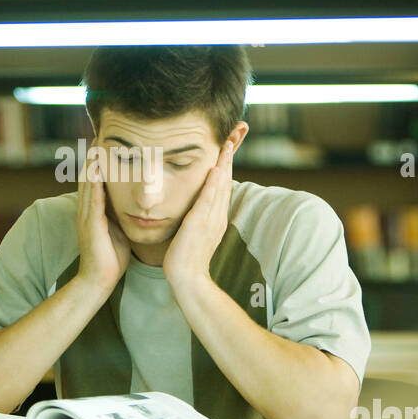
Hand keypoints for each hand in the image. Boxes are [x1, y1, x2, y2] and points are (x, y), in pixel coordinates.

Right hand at [75, 147, 130, 293]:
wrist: (99, 280)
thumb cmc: (111, 258)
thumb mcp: (118, 230)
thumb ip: (121, 215)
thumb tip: (133, 204)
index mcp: (94, 210)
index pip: (95, 180)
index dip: (99, 162)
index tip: (106, 143)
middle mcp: (87, 209)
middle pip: (88, 176)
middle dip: (92, 156)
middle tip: (98, 134)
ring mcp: (86, 216)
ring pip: (87, 184)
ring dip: (91, 164)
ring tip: (96, 144)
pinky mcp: (90, 224)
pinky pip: (92, 199)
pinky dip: (94, 182)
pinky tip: (98, 169)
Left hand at [163, 139, 234, 291]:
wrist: (187, 280)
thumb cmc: (186, 260)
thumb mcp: (195, 234)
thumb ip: (198, 220)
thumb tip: (195, 210)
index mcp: (216, 217)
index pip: (223, 187)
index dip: (225, 167)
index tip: (225, 149)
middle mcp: (217, 216)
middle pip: (226, 182)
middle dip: (228, 160)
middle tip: (231, 138)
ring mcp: (210, 220)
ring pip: (220, 187)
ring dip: (223, 165)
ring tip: (226, 145)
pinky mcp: (199, 224)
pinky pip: (207, 201)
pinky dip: (213, 184)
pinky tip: (215, 170)